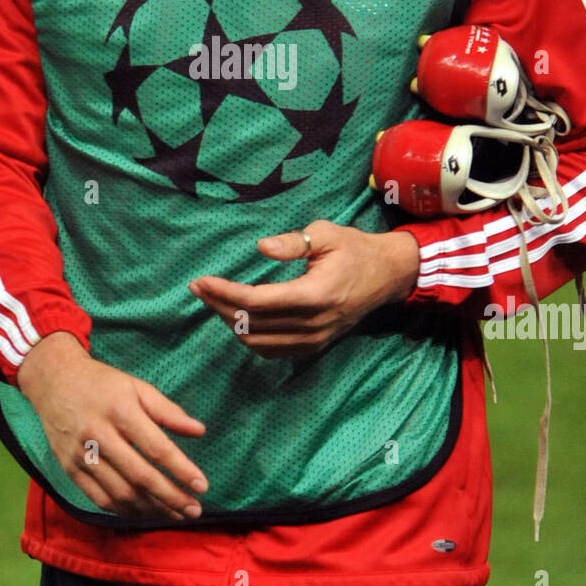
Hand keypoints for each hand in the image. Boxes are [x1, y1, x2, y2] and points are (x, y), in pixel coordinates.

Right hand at [16, 332, 207, 520]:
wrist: (54, 381)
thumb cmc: (102, 383)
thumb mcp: (137, 387)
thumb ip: (168, 411)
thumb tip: (199, 431)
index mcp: (120, 410)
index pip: (156, 448)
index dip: (181, 470)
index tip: (203, 486)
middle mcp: (99, 435)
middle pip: (140, 476)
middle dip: (171, 498)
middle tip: (194, 511)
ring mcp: (81, 455)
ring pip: (120, 493)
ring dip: (151, 509)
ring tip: (175, 514)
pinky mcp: (69, 469)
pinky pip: (99, 499)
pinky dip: (124, 511)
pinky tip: (144, 512)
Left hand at [188, 221, 420, 359]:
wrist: (386, 277)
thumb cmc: (354, 250)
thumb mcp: (327, 234)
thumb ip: (293, 242)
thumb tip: (261, 248)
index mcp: (315, 295)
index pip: (257, 301)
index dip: (224, 292)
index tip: (201, 281)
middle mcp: (312, 324)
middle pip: (251, 323)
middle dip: (218, 305)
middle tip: (199, 287)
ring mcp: (313, 340)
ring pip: (257, 341)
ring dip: (230, 322)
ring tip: (213, 300)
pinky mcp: (313, 347)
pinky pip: (270, 351)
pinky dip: (248, 337)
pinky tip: (236, 318)